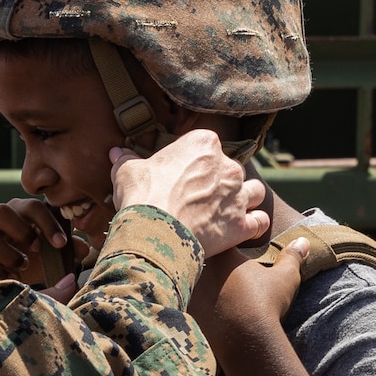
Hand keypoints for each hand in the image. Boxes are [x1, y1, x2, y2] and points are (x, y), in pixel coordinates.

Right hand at [0, 197, 90, 281]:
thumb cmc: (25, 262)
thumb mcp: (48, 258)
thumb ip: (66, 251)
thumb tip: (83, 248)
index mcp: (19, 214)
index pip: (33, 207)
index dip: (48, 222)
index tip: (61, 243)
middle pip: (4, 210)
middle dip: (24, 229)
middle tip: (39, 249)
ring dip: (10, 251)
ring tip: (23, 264)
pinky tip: (10, 277)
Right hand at [109, 129, 268, 255]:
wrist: (154, 232)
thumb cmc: (142, 195)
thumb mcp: (128, 172)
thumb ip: (127, 160)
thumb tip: (115, 153)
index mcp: (203, 144)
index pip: (208, 145)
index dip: (196, 160)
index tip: (185, 173)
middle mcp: (228, 166)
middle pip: (233, 168)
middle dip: (221, 180)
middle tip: (202, 195)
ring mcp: (238, 196)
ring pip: (255, 191)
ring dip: (245, 198)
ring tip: (229, 208)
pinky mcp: (241, 225)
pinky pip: (259, 222)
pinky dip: (254, 224)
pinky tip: (244, 228)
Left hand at [189, 236, 309, 349]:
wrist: (248, 339)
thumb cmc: (266, 304)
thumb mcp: (285, 278)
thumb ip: (291, 257)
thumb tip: (303, 241)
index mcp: (222, 255)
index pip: (215, 239)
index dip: (219, 241)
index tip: (224, 249)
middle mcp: (200, 267)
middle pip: (193, 255)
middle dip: (198, 259)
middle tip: (206, 268)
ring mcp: (189, 288)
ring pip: (182, 278)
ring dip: (188, 281)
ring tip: (197, 289)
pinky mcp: (183, 309)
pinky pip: (178, 302)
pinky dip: (185, 304)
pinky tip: (193, 310)